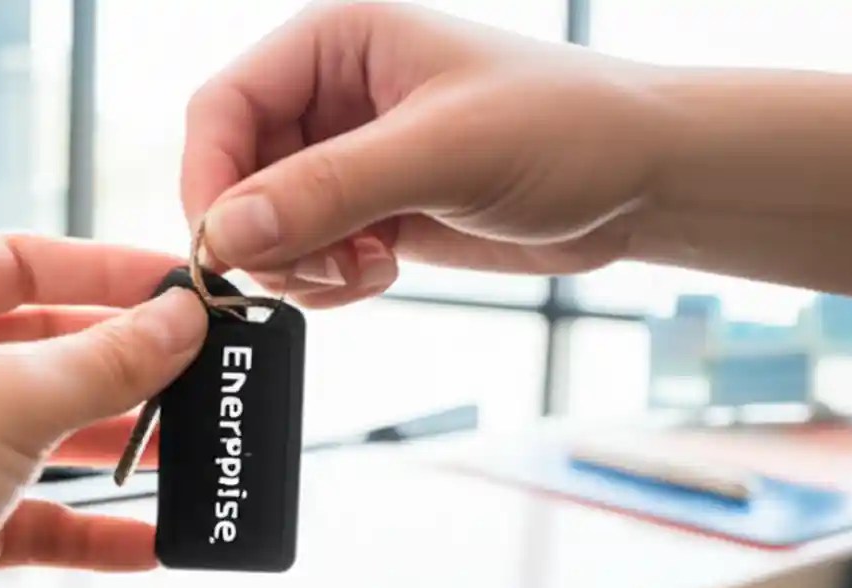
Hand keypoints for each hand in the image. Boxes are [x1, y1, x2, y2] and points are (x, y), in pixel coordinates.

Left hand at [0, 235, 205, 587]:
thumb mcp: (3, 394)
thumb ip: (105, 359)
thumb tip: (179, 321)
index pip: (25, 262)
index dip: (106, 270)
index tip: (180, 287)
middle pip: (47, 350)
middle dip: (126, 362)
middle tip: (199, 370)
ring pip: (49, 436)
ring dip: (118, 445)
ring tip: (186, 449)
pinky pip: (41, 522)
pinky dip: (95, 532)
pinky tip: (145, 538)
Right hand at [181, 2, 664, 306]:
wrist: (641, 180)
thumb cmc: (565, 128)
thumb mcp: (443, 150)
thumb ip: (330, 188)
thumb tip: (227, 232)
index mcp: (335, 43)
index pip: (223, 108)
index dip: (209, 179)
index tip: (223, 249)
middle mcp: (332, 98)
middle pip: (238, 175)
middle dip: (265, 235)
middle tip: (315, 269)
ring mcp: (351, 159)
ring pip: (269, 226)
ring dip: (300, 265)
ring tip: (365, 267)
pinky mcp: (373, 211)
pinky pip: (309, 256)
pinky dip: (329, 280)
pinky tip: (383, 272)